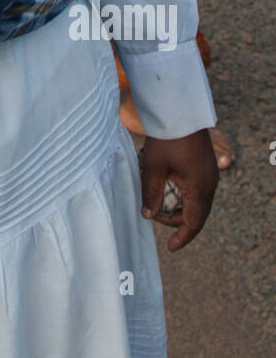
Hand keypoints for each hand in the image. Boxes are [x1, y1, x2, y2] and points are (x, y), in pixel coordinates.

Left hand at [140, 131, 218, 250]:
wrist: (179, 110)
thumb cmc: (166, 138)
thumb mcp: (153, 167)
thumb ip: (151, 193)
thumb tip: (147, 215)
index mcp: (199, 188)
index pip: (193, 222)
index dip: (182, 237)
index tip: (171, 247)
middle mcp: (209, 184)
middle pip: (196, 213)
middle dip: (176, 220)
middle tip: (154, 216)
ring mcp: (210, 173)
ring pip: (197, 201)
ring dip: (179, 206)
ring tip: (159, 203)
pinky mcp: (206, 165)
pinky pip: (198, 188)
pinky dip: (184, 194)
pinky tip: (168, 188)